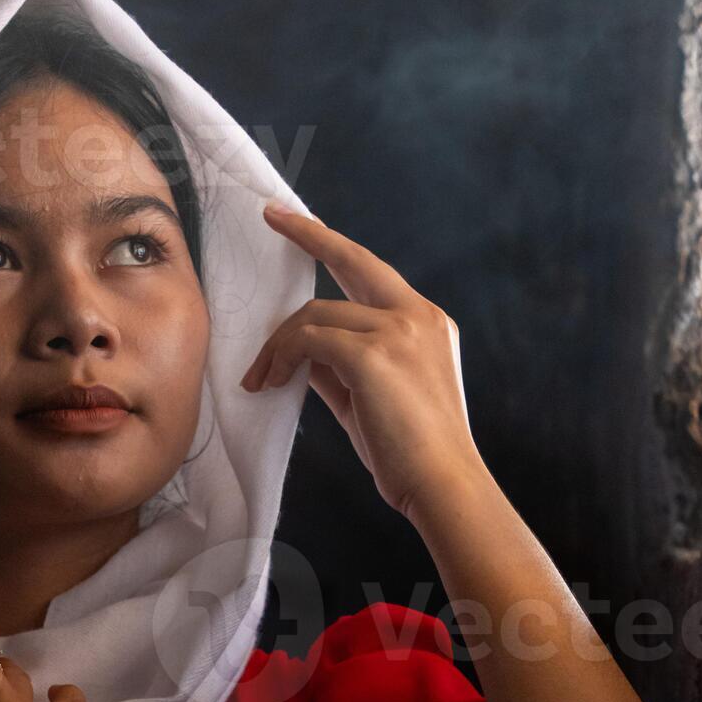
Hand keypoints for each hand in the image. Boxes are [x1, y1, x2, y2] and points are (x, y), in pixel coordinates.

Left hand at [242, 205, 486, 525]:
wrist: (443, 484)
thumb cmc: (410, 453)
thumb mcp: (372, 399)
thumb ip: (340, 366)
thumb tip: (300, 353)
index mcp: (427, 323)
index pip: (371, 272)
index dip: (332, 245)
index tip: (299, 222)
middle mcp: (418, 316)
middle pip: (351, 260)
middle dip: (309, 233)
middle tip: (270, 217)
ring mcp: (399, 331)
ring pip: (316, 315)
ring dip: (278, 346)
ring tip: (259, 379)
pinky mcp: (375, 354)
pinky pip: (309, 340)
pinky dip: (282, 358)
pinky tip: (269, 382)